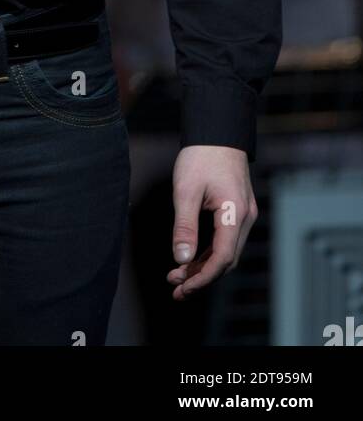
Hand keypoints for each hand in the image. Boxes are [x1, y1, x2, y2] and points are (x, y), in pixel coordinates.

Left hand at [166, 145, 257, 300]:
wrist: (217, 131)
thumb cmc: (200, 156)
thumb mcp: (186, 190)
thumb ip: (184, 226)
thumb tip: (181, 259)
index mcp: (234, 213)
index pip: (222, 257)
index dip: (203, 277)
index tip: (182, 287)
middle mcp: (245, 217)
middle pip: (226, 259)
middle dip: (202, 277)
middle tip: (175, 289)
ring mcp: (243, 214)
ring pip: (226, 251)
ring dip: (204, 266)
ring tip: (177, 278)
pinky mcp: (237, 210)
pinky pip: (225, 239)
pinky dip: (209, 252)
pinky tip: (191, 259)